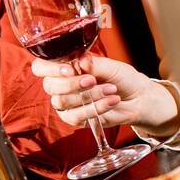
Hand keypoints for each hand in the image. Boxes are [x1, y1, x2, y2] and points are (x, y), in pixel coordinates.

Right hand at [31, 53, 178, 132]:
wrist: (138, 98)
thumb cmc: (123, 78)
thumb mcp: (110, 66)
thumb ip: (93, 63)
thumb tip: (80, 60)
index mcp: (64, 67)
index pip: (41, 66)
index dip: (50, 68)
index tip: (69, 69)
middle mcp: (61, 85)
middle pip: (49, 85)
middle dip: (71, 83)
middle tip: (92, 80)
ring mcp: (67, 103)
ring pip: (62, 102)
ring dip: (88, 96)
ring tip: (110, 89)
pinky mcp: (75, 119)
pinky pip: (76, 116)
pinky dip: (95, 108)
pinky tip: (111, 101)